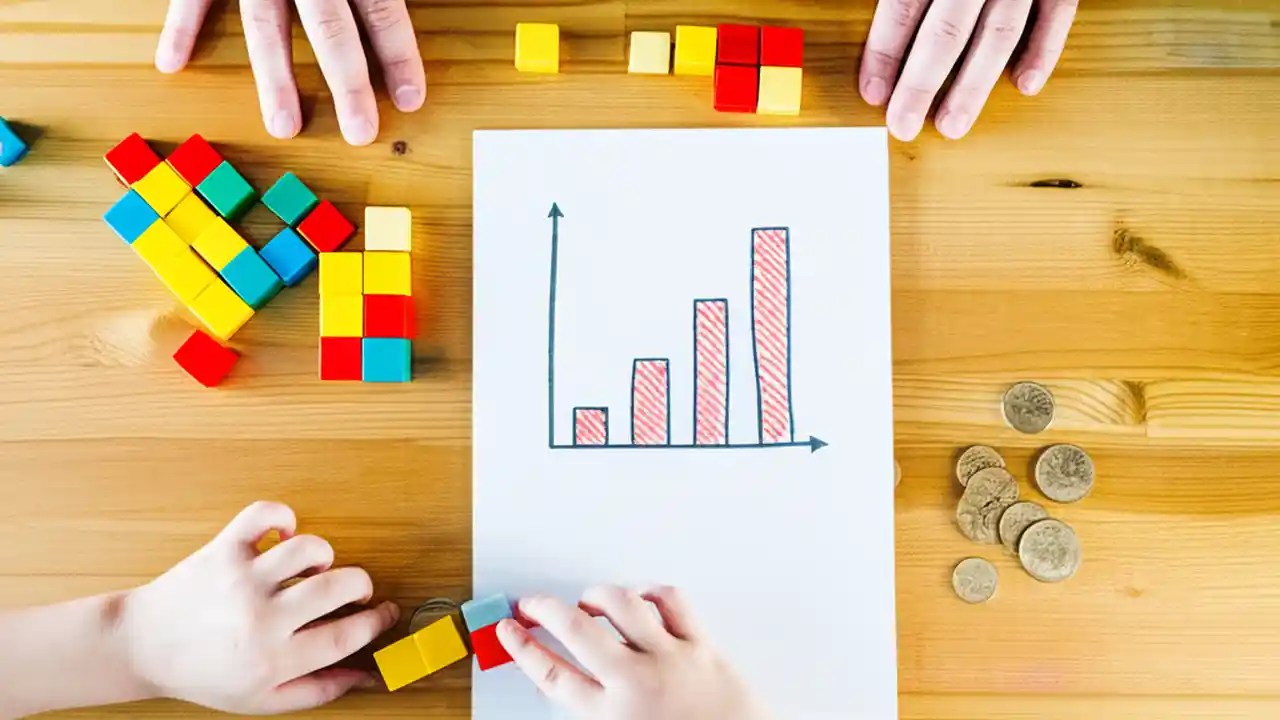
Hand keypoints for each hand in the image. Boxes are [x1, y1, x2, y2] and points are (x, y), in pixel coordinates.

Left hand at [120, 501, 399, 713]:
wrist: (142, 648)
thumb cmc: (205, 675)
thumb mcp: (263, 699)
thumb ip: (319, 689)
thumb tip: (366, 675)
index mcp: (273, 658)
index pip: (347, 636)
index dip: (377, 622)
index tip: (387, 613)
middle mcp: (261, 617)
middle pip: (338, 587)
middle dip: (362, 585)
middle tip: (358, 589)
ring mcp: (242, 579)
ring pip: (309, 548)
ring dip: (324, 555)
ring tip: (315, 569)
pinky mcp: (224, 549)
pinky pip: (265, 515)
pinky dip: (284, 516)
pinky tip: (285, 533)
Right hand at [155, 0, 426, 145]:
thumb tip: (392, 10)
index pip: (380, 11)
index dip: (398, 55)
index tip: (412, 100)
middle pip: (331, 29)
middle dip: (347, 84)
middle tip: (361, 133)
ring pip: (265, 25)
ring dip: (274, 78)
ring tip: (284, 128)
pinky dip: (180, 27)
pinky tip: (172, 65)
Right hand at [498, 586, 769, 719]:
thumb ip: (596, 709)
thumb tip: (568, 680)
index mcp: (611, 715)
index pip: (551, 674)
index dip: (522, 648)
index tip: (508, 629)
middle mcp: (636, 682)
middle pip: (575, 629)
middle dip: (544, 608)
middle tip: (532, 602)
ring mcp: (670, 658)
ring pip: (622, 604)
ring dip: (597, 596)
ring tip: (589, 601)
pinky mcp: (701, 645)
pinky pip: (671, 601)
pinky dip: (651, 593)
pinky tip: (642, 598)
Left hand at [859, 0, 1077, 140]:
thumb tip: (886, 24)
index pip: (903, 7)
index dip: (885, 52)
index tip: (873, 94)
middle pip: (946, 32)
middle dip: (921, 84)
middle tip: (904, 127)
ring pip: (999, 34)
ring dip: (973, 84)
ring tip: (952, 126)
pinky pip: (1058, 13)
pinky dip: (1043, 50)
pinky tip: (1025, 85)